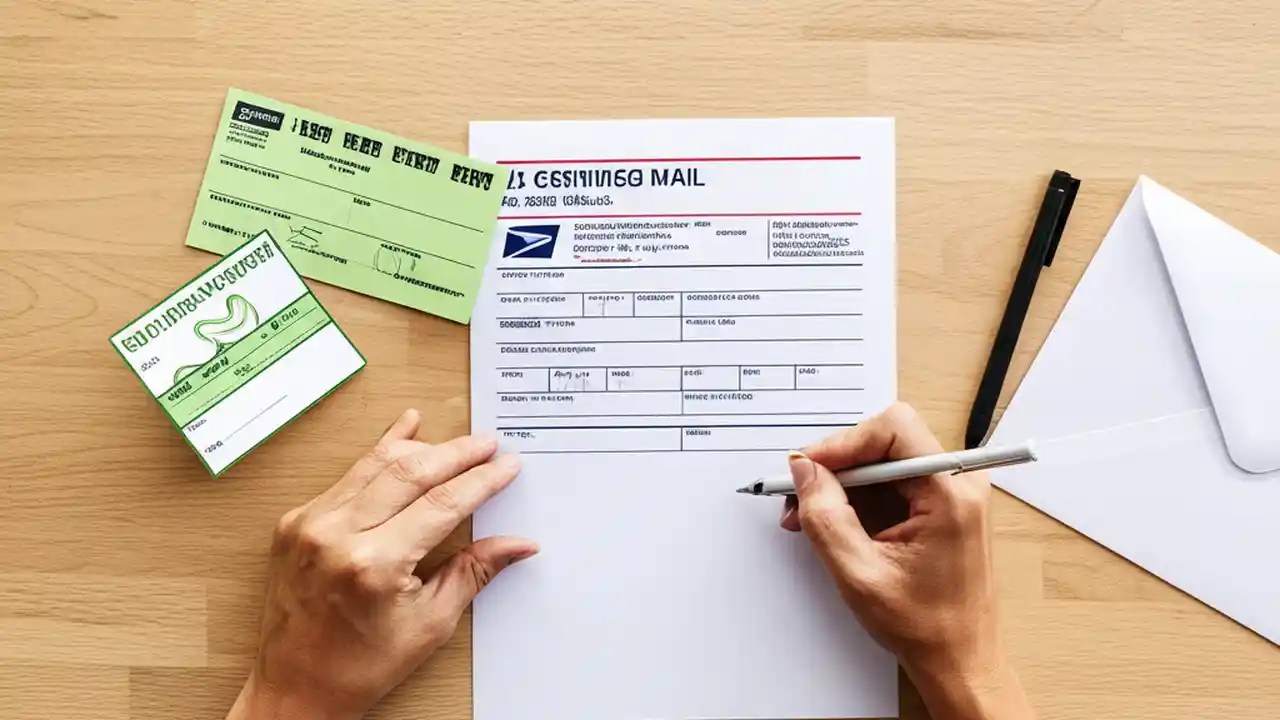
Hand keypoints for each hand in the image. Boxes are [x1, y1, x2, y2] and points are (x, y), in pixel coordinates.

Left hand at [227, 410, 536, 719]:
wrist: (295, 688)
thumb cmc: (358, 666)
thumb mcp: (429, 624)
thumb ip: (474, 572)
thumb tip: (518, 544)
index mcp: (373, 564)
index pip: (442, 504)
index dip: (481, 481)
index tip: (506, 467)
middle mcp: (336, 535)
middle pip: (411, 473)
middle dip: (457, 454)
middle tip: (488, 445)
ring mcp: (310, 524)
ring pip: (376, 464)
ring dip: (422, 447)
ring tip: (457, 442)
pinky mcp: (296, 521)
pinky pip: (347, 476)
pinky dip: (380, 454)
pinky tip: (403, 432)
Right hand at [781, 403, 1032, 719]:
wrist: (961, 660)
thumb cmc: (926, 627)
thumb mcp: (859, 574)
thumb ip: (826, 517)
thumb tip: (804, 471)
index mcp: (952, 494)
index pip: (894, 429)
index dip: (844, 442)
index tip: (811, 466)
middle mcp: (961, 484)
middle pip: (887, 440)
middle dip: (838, 464)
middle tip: (802, 494)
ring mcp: (955, 492)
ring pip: (886, 459)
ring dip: (845, 482)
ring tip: (812, 513)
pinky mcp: (944, 504)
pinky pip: (894, 480)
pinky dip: (860, 495)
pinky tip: (838, 520)